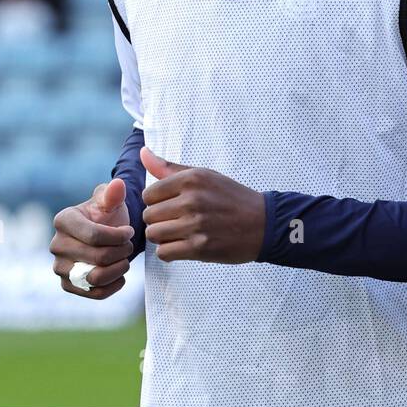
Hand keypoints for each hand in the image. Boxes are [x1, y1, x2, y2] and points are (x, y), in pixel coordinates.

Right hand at [50, 178, 134, 298]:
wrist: (103, 237)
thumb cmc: (106, 217)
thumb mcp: (110, 203)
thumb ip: (113, 194)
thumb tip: (118, 185)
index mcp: (63, 220)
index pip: (95, 235)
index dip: (119, 236)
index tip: (130, 232)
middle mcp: (56, 245)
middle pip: (98, 256)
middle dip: (122, 252)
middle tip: (129, 246)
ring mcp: (59, 268)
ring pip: (96, 277)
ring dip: (119, 269)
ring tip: (126, 259)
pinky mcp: (68, 286)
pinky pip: (94, 293)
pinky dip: (113, 285)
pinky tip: (120, 274)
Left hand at [140, 147, 265, 263]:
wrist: (263, 223)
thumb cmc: (232, 198)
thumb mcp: (205, 175)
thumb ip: (170, 168)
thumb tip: (143, 153)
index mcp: (191, 179)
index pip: (148, 194)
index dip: (156, 202)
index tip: (170, 205)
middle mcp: (192, 200)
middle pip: (149, 215)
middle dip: (158, 220)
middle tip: (176, 221)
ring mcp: (195, 225)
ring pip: (154, 235)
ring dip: (162, 237)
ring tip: (178, 233)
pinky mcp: (199, 247)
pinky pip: (164, 253)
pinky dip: (170, 252)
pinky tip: (182, 245)